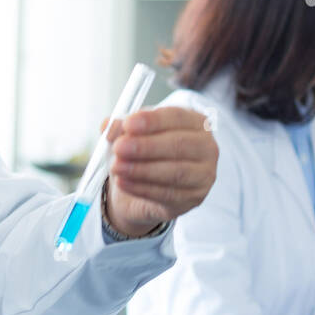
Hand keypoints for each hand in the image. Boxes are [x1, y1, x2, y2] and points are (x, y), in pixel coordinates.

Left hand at [100, 106, 217, 235]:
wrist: (146, 188)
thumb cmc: (145, 153)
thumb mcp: (131, 135)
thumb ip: (120, 128)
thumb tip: (108, 126)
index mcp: (195, 122)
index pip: (177, 117)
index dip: (152, 120)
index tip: (128, 124)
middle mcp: (206, 147)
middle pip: (179, 145)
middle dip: (146, 146)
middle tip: (119, 148)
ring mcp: (204, 175)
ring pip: (175, 172)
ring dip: (142, 169)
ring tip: (116, 167)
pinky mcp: (194, 198)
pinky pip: (168, 194)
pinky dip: (142, 188)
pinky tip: (123, 183)